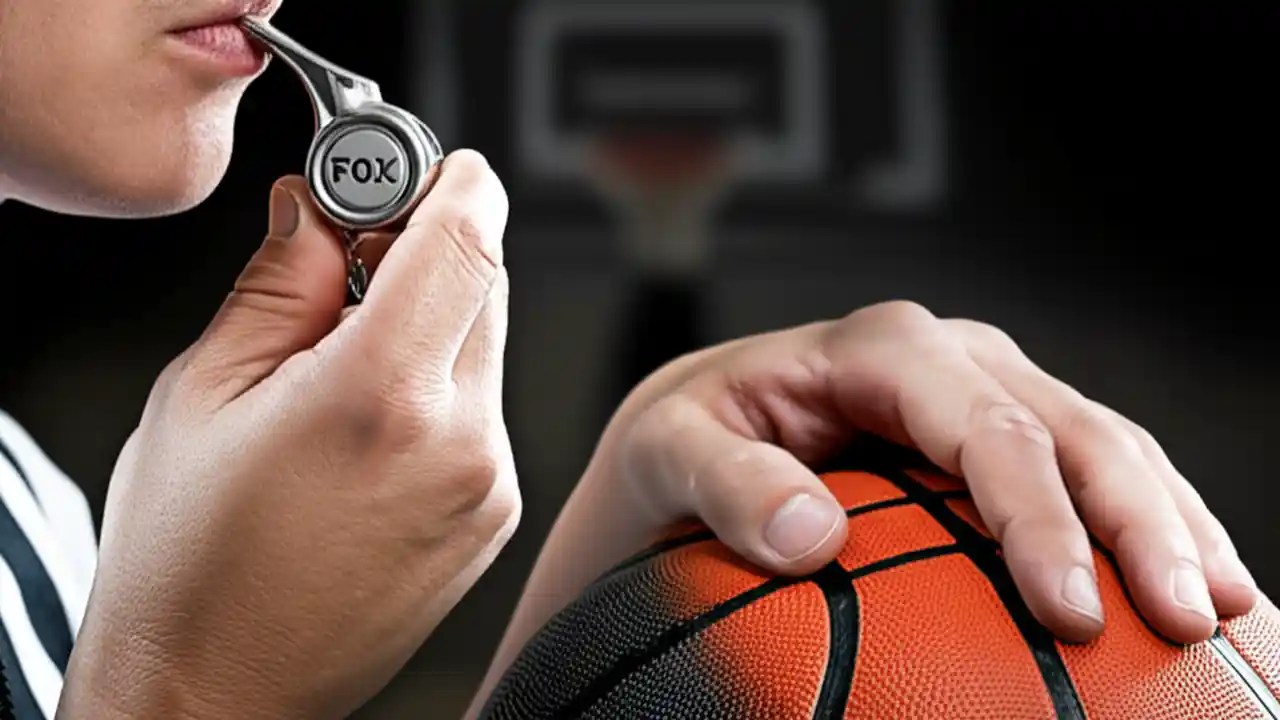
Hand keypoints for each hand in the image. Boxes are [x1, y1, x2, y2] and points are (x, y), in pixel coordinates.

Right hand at [57, 151, 518, 719]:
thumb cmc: (186, 570)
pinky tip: (368, 424)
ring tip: (341, 365)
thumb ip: (281, 282)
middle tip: (351, 260)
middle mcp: (463, 444)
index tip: (421, 168)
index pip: (468, 237)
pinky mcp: (493, 518)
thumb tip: (319, 208)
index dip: (452, 181)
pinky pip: (485, 411)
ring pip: (487, 346)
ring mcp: (489, 488)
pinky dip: (440, 387)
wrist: (214, 696)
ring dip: (431, 322)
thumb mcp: (203, 394)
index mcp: (383, 398)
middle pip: (486, 283)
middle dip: (429, 248)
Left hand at [472, 301, 1257, 712]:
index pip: (982, 426)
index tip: (1065, 610)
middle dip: (1137, 523)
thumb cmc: (688, 439)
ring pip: (1109, 445)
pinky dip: (1154, 522)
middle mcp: (955, 357)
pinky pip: (1096, 471)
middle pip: (1072, 429)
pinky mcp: (1009, 433)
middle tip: (1183, 621)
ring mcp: (992, 391)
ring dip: (1170, 524)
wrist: (702, 430)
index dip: (1034, 515)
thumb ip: (728, 482)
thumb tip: (812, 533)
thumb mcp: (672, 452)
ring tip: (1220, 612)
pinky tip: (1196, 584)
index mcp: (881, 347)